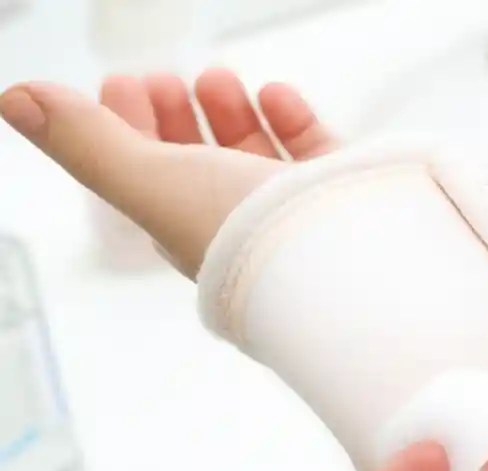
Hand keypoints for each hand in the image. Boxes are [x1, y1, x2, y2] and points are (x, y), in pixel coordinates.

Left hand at [0, 69, 335, 276]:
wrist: (345, 267)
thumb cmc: (245, 240)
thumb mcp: (148, 181)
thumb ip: (84, 140)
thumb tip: (15, 100)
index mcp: (187, 234)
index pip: (145, 179)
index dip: (125, 130)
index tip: (121, 82)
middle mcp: (239, 227)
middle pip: (198, 167)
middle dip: (177, 117)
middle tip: (163, 78)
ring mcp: (292, 212)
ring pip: (253, 157)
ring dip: (230, 112)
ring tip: (217, 77)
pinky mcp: (342, 197)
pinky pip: (313, 154)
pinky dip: (291, 118)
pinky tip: (277, 94)